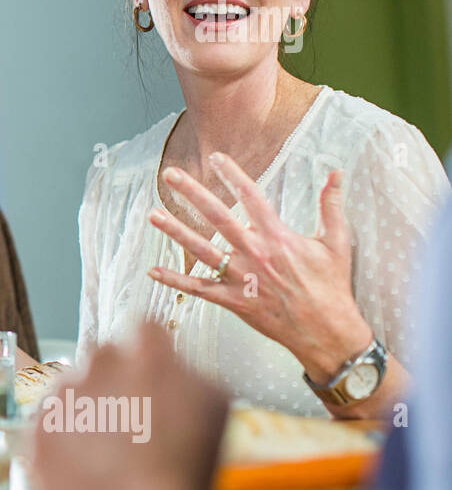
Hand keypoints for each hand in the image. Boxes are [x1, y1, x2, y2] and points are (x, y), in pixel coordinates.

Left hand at [31, 323, 229, 489]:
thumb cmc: (189, 468)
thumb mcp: (212, 403)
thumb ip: (185, 367)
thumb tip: (166, 357)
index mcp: (144, 353)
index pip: (141, 328)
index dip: (148, 352)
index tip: (149, 372)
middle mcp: (97, 365)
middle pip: (101, 356)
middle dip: (113, 378)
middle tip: (128, 417)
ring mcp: (61, 397)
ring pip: (69, 386)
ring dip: (84, 407)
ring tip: (105, 448)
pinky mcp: (36, 428)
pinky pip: (46, 419)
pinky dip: (61, 435)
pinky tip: (84, 460)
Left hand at [147, 153, 372, 381]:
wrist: (327, 332)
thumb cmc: (332, 286)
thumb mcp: (337, 242)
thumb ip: (332, 205)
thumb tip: (337, 172)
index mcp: (278, 237)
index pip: (251, 196)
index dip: (233, 175)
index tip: (216, 157)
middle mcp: (255, 253)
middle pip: (218, 217)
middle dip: (193, 193)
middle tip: (170, 174)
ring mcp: (241, 278)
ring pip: (201, 250)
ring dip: (176, 231)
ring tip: (153, 214)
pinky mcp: (234, 301)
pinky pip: (199, 289)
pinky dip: (175, 280)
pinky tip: (152, 270)